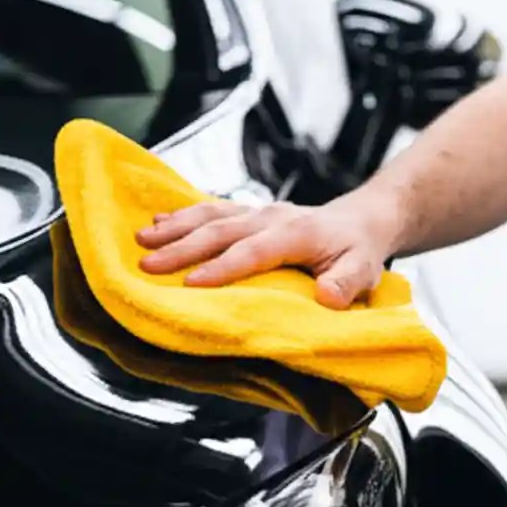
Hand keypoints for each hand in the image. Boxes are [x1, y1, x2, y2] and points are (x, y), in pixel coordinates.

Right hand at [135, 198, 401, 309]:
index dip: (222, 268)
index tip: (190, 284)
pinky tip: (157, 223)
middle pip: (221, 230)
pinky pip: (212, 209)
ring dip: (174, 228)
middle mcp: (272, 217)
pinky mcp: (249, 212)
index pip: (254, 251)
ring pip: (210, 215)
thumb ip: (347, 283)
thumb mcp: (364, 270)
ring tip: (142, 240)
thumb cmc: (359, 251)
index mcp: (297, 233)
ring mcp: (258, 212)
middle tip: (146, 265)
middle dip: (182, 248)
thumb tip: (328, 296)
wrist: (361, 220)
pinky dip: (183, 216)